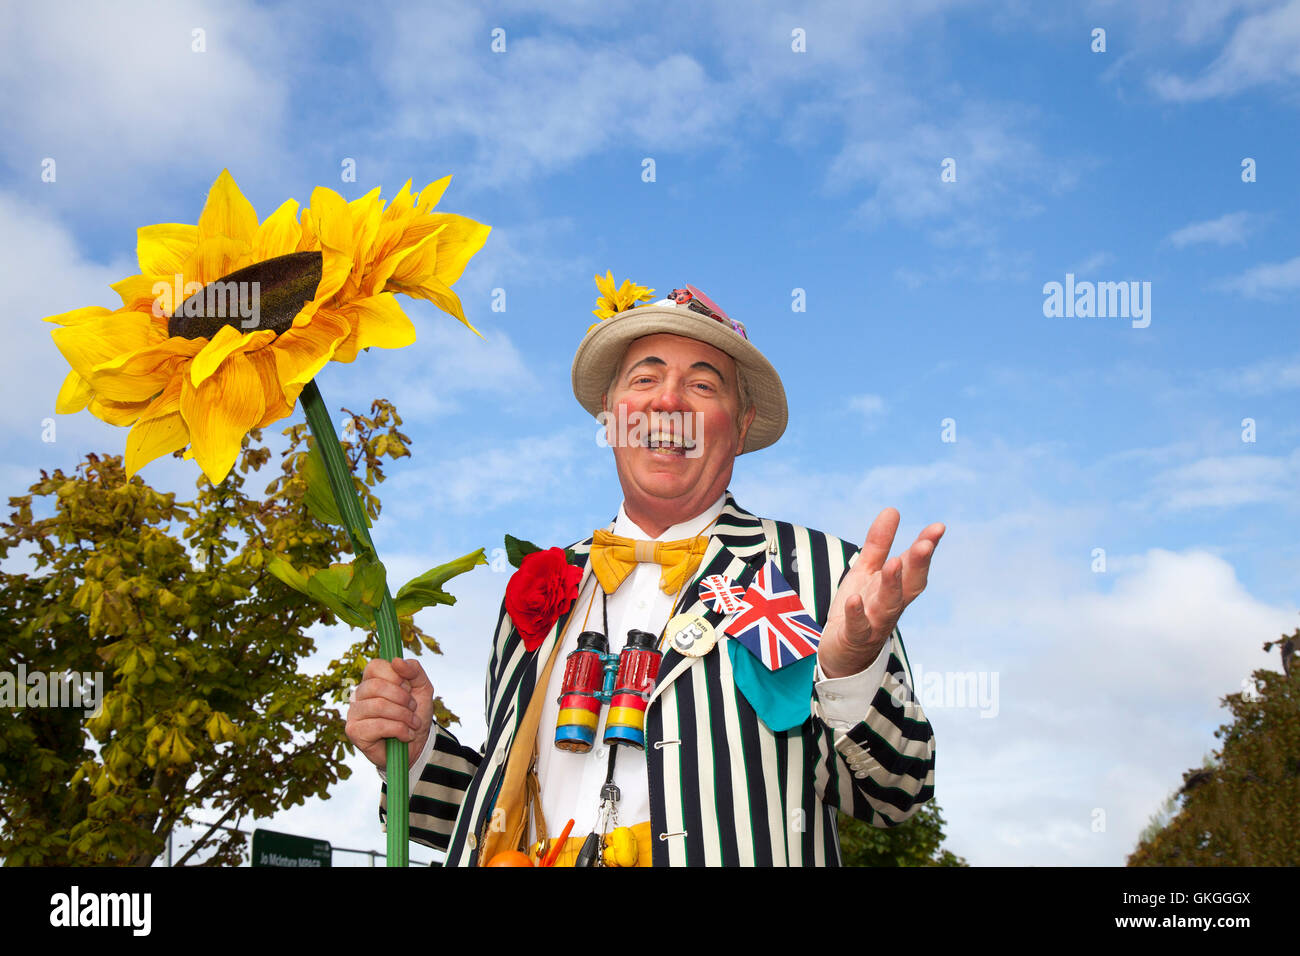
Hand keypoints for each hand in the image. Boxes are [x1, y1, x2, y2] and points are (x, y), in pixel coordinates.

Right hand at [345, 657, 433, 771]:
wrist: (417, 744)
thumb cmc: (416, 713)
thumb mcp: (422, 688)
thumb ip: (414, 670)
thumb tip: (397, 661)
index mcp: (372, 680)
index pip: (375, 666)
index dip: (395, 676)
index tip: (408, 688)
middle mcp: (358, 694)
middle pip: (376, 686)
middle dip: (402, 698)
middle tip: (413, 708)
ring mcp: (354, 713)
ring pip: (378, 706)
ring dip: (403, 716)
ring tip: (413, 723)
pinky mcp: (354, 731)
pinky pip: (378, 725)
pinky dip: (399, 730)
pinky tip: (406, 735)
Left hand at [818, 509, 944, 677]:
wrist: (842, 654)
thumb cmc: (860, 609)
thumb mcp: (866, 572)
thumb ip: (878, 544)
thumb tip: (893, 509)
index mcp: (896, 587)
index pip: (915, 565)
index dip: (926, 547)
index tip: (938, 527)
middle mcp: (891, 605)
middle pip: (909, 585)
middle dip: (917, 565)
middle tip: (924, 544)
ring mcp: (875, 623)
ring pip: (888, 605)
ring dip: (892, 585)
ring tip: (893, 564)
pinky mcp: (854, 638)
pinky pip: (858, 627)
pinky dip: (857, 614)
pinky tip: (853, 600)